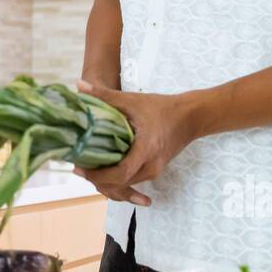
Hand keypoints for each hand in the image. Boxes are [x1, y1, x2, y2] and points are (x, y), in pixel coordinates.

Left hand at [73, 79, 211, 204]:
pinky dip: (118, 180)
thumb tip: (79, 85)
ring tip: (89, 169)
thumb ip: (104, 95)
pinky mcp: (155, 170)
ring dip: (107, 181)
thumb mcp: (132, 100)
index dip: (98, 175)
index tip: (81, 168)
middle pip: (120, 184)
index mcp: (146, 150)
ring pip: (126, 185)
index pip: (120, 174)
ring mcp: (155, 171)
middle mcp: (152, 166)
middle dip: (98, 180)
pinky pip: (133, 181)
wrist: (192, 116)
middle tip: (79, 169)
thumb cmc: (162, 107)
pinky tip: (105, 173)